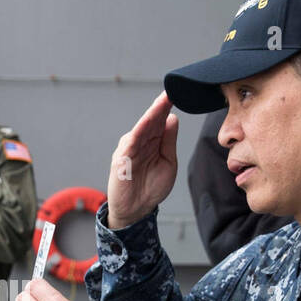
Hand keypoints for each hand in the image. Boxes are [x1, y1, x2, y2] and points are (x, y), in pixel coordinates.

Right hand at [107, 92, 178, 228]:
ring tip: (163, 101)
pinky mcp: (121, 159)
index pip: (161, 120)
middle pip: (151, 119)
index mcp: (153, 141)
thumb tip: (172, 118)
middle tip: (172, 89)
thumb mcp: (167, 162)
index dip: (168, 106)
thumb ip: (168, 141)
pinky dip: (139, 130)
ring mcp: (129, 149)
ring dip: (152, 114)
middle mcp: (140, 141)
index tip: (178, 92)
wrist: (136, 210)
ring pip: (142, 127)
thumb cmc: (151, 188)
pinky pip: (131, 142)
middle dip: (161, 105)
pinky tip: (148, 121)